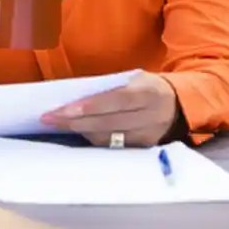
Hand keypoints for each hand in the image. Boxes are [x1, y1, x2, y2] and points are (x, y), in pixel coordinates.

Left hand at [40, 71, 179, 147]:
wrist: (180, 105)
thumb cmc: (147, 88)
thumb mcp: (135, 79)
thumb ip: (111, 87)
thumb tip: (75, 96)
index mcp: (147, 94)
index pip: (114, 101)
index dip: (88, 107)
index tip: (62, 110)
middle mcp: (149, 117)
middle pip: (107, 124)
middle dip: (74, 122)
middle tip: (48, 119)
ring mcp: (147, 136)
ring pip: (107, 139)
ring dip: (80, 131)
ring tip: (58, 123)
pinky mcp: (143, 149)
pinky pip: (113, 147)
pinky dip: (94, 138)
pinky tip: (79, 131)